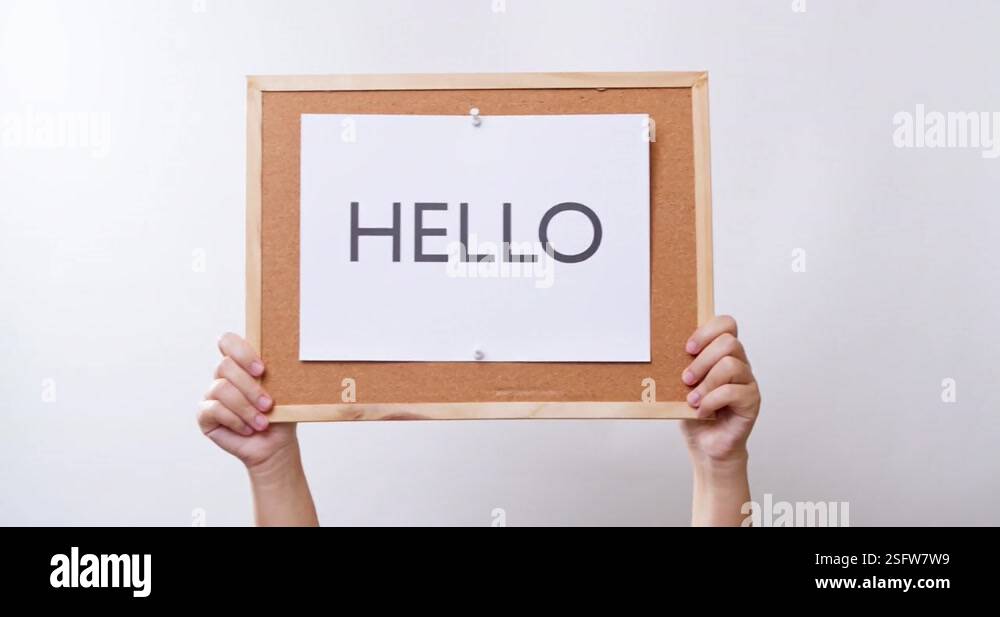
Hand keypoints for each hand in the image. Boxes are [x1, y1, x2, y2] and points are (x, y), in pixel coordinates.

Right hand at [197, 332, 296, 470]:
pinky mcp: (204, 414)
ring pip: (221, 388)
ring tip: (261, 422)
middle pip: (225, 365)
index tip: (261, 370)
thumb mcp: (284, 391)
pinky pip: (214, 409)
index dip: (241, 352)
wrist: (275, 443)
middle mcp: (223, 376)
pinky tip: (247, 429)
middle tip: (268, 404)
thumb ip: (277, 372)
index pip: (228, 342)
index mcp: (241, 364)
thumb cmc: (280, 414)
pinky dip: (235, 420)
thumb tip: (284, 356)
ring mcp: (211, 394)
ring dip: (245, 408)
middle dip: (250, 387)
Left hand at [680, 315, 760, 464]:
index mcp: (723, 353)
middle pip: (728, 342)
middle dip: (701, 360)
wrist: (705, 445)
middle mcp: (740, 363)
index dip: (707, 331)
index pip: (726, 324)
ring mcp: (748, 382)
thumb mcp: (683, 384)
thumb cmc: (694, 411)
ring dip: (705, 383)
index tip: (687, 348)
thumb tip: (663, 348)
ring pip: (730, 365)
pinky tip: (702, 411)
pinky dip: (712, 401)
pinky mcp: (752, 401)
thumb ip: (682, 364)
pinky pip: (733, 391)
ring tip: (692, 399)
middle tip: (685, 378)